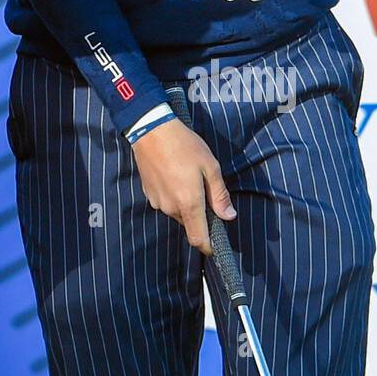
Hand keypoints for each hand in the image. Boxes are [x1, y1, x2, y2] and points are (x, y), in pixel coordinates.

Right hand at [131, 118, 234, 256]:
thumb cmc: (184, 145)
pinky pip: (165, 202)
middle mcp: (171, 208)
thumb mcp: (210, 166)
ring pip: (177, 212)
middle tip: (204, 189)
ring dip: (185, 204)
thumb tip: (229, 216)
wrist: (150, 129)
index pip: (198, 239)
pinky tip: (173, 174)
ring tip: (186, 177)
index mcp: (189, 203)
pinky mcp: (147, 193)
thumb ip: (219, 195)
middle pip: (189, 223)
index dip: (208, 246)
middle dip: (199, 214)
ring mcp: (157, 201)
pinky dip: (172, 195)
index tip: (215, 243)